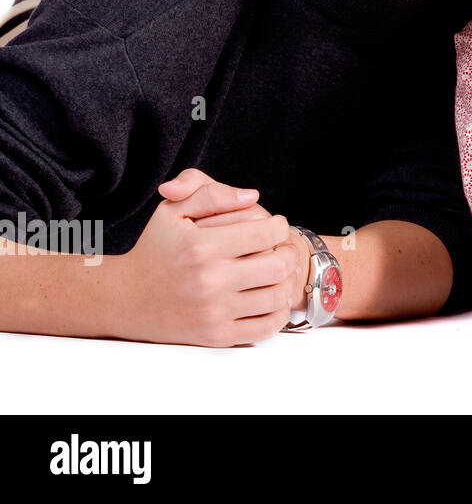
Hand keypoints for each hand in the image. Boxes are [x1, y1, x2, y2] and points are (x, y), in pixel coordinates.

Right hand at [113, 169, 302, 345]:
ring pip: (277, 297)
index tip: (274, 226)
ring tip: (278, 272)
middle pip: (278, 266)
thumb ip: (212, 194)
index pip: (266, 233)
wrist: (125, 297)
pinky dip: (278, 312)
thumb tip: (252, 195)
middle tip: (282, 248)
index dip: (279, 226)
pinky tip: (270, 297)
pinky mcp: (216, 336)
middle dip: (289, 252)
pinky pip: (266, 327)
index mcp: (201, 247)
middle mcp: (208, 281)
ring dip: (286, 282)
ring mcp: (213, 312)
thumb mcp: (173, 211)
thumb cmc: (156, 249)